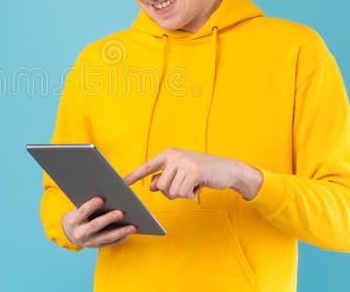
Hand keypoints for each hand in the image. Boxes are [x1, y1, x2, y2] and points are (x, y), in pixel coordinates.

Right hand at [61, 197, 136, 247]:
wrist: (71, 232)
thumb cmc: (80, 213)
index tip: (101, 199)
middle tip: (121, 213)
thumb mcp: (80, 205)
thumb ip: (93, 197)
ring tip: (133, 226)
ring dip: (120, 231)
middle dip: (108, 219)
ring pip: (106, 237)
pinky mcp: (97, 246)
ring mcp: (89, 241)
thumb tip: (112, 185)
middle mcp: (80, 232)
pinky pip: (111, 243)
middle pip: (95, 225)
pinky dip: (121, 237)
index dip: (91, 206)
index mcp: (74, 219)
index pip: (82, 212)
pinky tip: (129, 232)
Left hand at [123, 148, 261, 199]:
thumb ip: (165, 177)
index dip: (134, 175)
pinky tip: (200, 186)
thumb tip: (150, 186)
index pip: (148, 166)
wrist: (227, 169)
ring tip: (194, 183)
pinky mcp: (194, 172)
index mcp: (169, 154)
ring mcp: (184, 163)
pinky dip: (192, 194)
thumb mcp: (182, 171)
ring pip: (171, 192)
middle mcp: (174, 156)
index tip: (121, 182)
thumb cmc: (202, 172)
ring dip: (183, 193)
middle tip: (186, 184)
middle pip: (160, 187)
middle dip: (172, 192)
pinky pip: (183, 193)